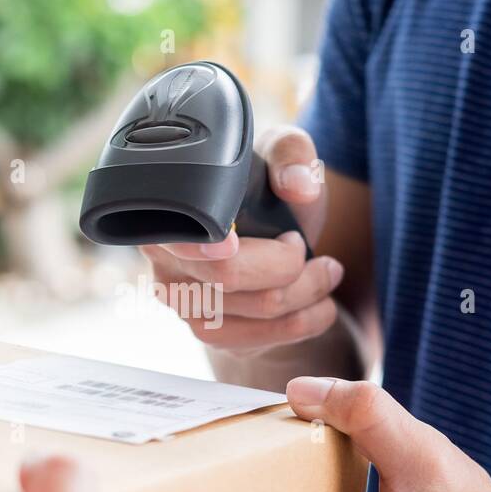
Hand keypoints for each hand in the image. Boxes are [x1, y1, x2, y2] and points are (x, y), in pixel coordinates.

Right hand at [139, 126, 344, 353]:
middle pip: (231, 276)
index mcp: (167, 212)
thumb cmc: (267, 193)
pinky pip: (263, 338)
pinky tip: (319, 305)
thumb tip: (298, 187)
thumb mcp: (280, 157)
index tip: (265, 241)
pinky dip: (305, 323)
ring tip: (327, 273)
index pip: (185, 239)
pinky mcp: (207, 332)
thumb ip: (292, 153)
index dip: (219, 246)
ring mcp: (182, 303)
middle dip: (293, 266)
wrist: (268, 241)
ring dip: (310, 293)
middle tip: (315, 252)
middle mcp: (163, 261)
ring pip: (259, 308)